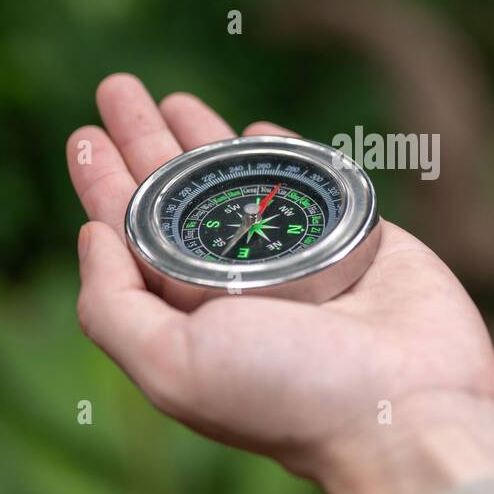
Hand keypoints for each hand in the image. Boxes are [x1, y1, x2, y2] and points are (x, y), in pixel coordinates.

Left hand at [67, 74, 493, 493]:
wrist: (410, 406)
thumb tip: (91, 234)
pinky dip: (282, 150)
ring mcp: (298, 255)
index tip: (83, 133)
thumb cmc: (289, 395)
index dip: (103, 181)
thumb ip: (115, 307)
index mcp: (188, 312)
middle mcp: (236, 282)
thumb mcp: (173, 366)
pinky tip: (256, 127)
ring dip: (202, 135)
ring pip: (239, 179)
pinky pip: (309, 178)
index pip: (132, 232)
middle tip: (116, 87)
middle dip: (142, 140)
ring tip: (170, 95)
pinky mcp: (355, 234)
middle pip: (177, 194)